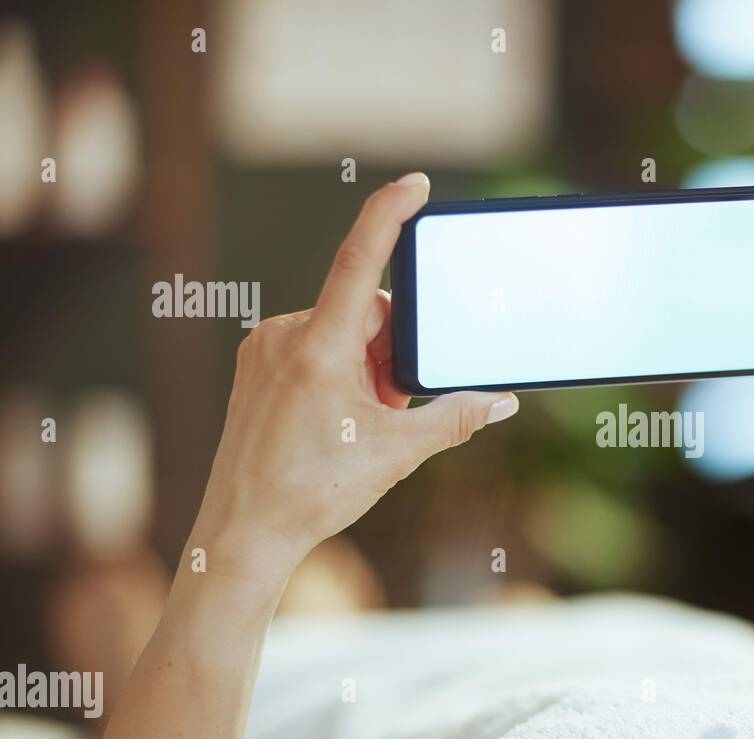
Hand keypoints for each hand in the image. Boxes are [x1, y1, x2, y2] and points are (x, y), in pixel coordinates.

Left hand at [190, 173, 517, 580]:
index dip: (390, 214)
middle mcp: (286, 336)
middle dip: (390, 350)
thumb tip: (503, 401)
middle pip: (365, 310)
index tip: (415, 184)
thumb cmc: (313, 492)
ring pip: (340, 330)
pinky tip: (336, 418)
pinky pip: (312, 346)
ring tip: (361, 421)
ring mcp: (265, 349)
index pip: (361, 260)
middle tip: (390, 407)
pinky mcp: (256, 365)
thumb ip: (456, 418)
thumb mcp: (397, 453)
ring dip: (365, 364)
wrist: (244, 533)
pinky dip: (338, 371)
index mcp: (320, 348)